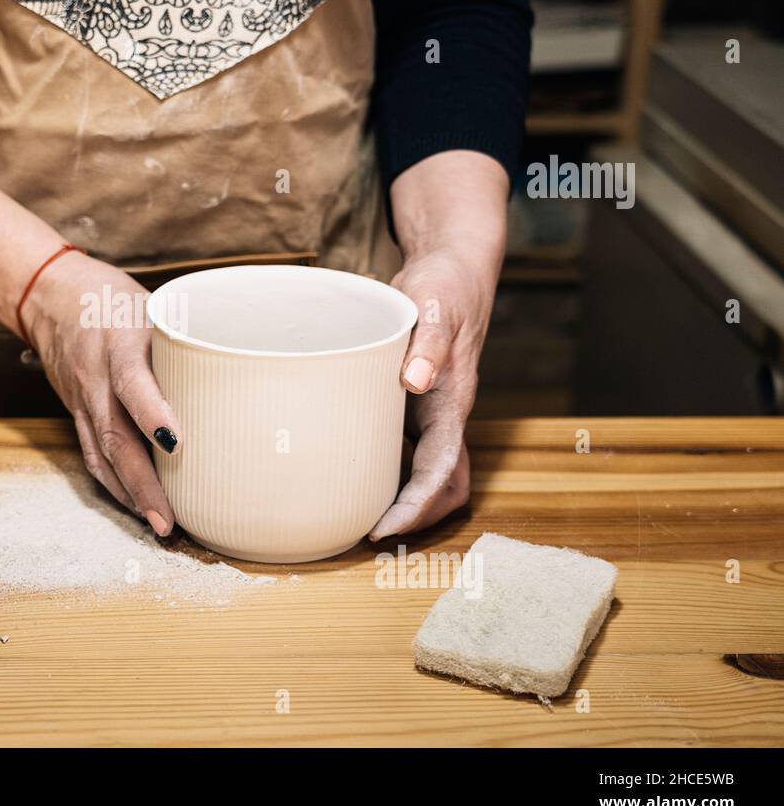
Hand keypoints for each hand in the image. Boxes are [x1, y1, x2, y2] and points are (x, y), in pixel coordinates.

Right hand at [21, 253, 181, 535]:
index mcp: (118, 343)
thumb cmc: (114, 300)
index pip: (132, 381)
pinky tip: (140, 506)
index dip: (151, 413)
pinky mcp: (77, 415)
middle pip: (115, 435)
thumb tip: (248, 371)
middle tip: (169, 520)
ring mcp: (82, 400)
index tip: (176, 444)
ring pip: (101, 455)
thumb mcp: (152, 306)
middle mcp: (95, 377)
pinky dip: (116, 486)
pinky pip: (93, 456)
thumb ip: (186, 340)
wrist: (51, 297)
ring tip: (161, 525)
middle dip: (142, 482)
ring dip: (130, 494)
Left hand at [368, 151, 506, 540]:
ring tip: (356, 519)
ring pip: (429, 474)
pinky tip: (353, 477)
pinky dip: (391, 473)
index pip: (441, 471)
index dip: (415, 507)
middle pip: (442, 487)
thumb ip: (429, 344)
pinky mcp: (417, 404)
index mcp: (453, 401)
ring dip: (404, 502)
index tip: (381, 529)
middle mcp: (446, 415)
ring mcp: (433, 413)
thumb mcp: (434, 306)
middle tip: (364, 536)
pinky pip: (409, 450)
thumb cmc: (443, 286)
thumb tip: (416, 381)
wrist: (452, 268)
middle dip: (413, 519)